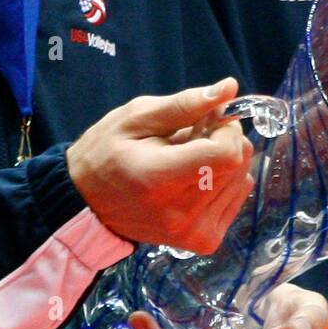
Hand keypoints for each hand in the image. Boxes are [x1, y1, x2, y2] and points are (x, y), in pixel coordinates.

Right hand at [66, 78, 254, 253]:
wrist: (86, 203)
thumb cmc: (105, 153)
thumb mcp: (136, 117)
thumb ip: (185, 104)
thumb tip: (229, 87)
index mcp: (159, 178)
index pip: (226, 154)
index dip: (225, 130)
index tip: (207, 121)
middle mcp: (181, 213)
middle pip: (237, 165)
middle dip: (224, 141)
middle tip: (193, 138)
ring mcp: (194, 232)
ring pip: (241, 180)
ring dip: (224, 162)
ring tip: (188, 161)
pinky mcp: (203, 241)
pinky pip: (236, 199)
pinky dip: (224, 182)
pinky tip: (196, 178)